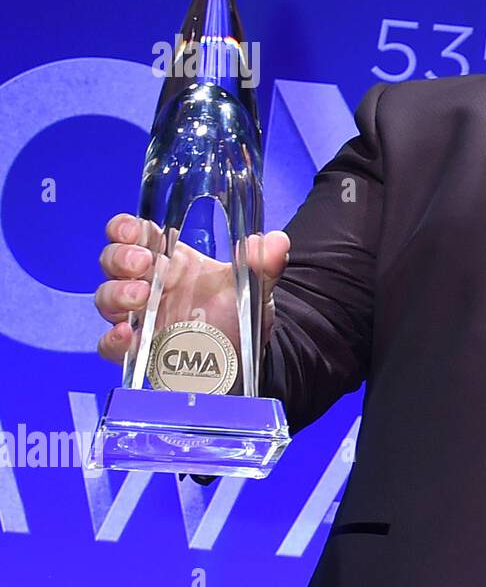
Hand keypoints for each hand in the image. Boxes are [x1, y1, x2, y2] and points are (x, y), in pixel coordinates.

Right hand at [94, 211, 289, 367]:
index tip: (130, 230)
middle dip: (119, 258)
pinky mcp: (140, 350)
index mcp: (173, 261)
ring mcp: (141, 317)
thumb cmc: (240, 314)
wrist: (247, 358)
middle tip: (143, 264)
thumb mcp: (256, 286)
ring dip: (117, 293)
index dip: (123, 228)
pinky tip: (127, 334)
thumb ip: (265, 264)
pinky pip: (110, 345)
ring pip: (107, 298)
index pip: (135, 234)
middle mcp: (150, 285)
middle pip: (113, 262)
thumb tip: (278, 242)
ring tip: (141, 297)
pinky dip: (113, 339)